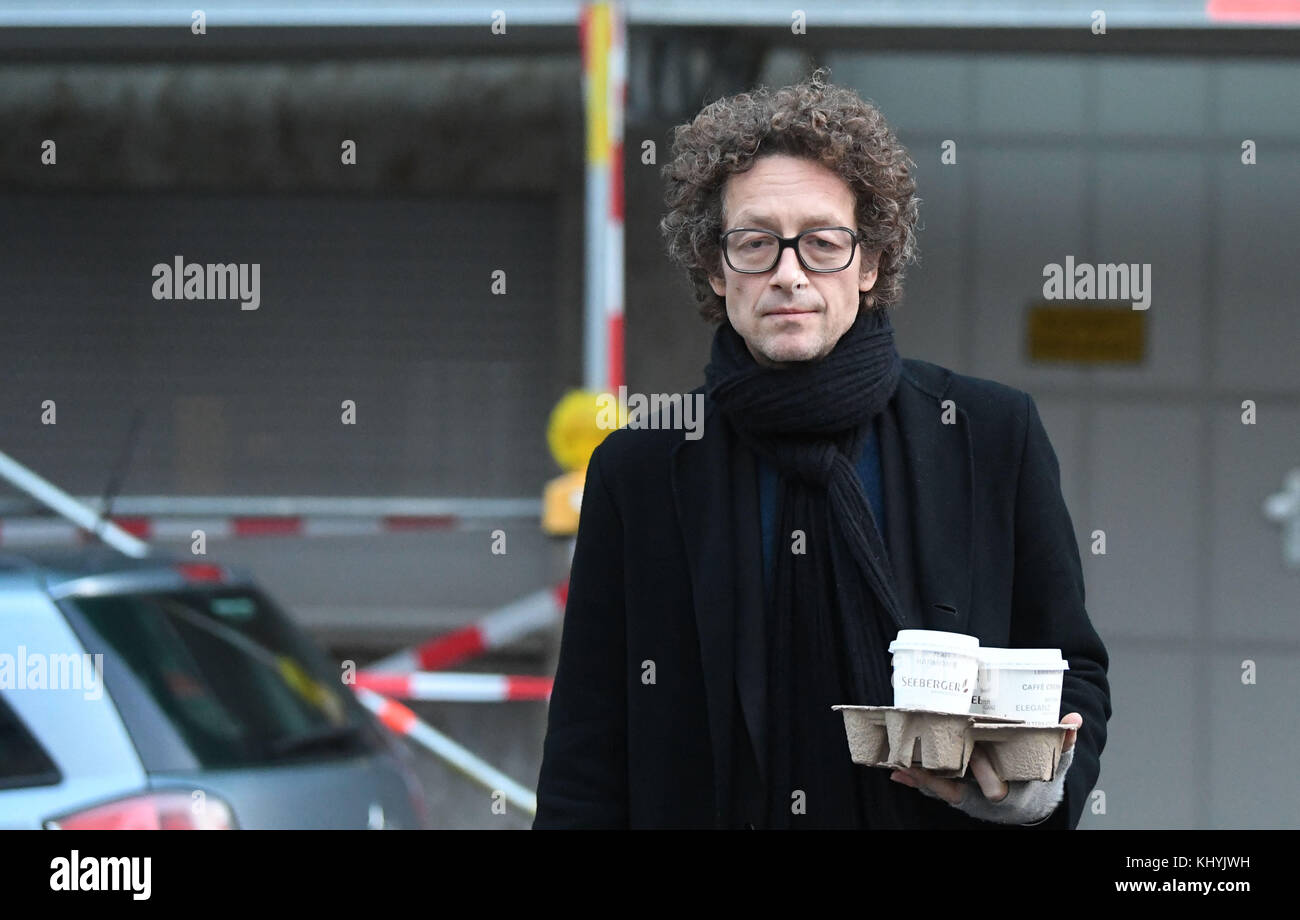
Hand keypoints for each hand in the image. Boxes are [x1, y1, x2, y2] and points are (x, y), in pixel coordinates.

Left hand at [889, 712, 1081, 805]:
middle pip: (953, 788)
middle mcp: (982, 797)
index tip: (963, 759)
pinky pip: (933, 789)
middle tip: (909, 763)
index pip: (985, 786)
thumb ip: (1064, 745)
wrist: (1032, 803)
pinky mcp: (956, 792)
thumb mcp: (1054, 766)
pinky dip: (916, 781)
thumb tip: (1075, 722)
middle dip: (932, 778)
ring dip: (918, 778)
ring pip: (939, 789)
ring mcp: (968, 796)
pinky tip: (897, 772)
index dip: (975, 773)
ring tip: (895, 765)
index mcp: (1005, 792)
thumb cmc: (1039, 782)